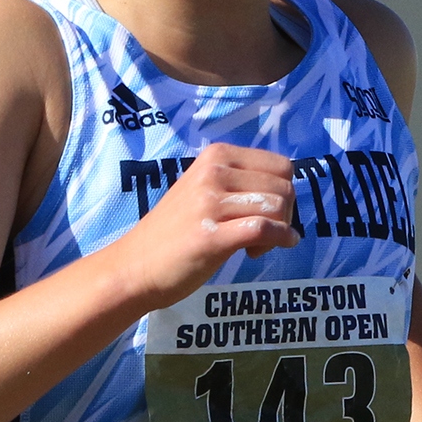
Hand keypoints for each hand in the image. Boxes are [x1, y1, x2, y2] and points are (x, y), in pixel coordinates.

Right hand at [111, 143, 300, 307]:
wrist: (135, 265)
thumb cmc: (174, 232)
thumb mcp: (204, 190)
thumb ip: (239, 184)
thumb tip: (287, 195)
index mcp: (215, 156)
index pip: (281, 166)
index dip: (282, 192)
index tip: (263, 213)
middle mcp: (213, 172)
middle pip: (284, 187)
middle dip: (284, 214)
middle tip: (260, 235)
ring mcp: (210, 203)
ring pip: (277, 207)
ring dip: (278, 230)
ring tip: (253, 245)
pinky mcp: (211, 236)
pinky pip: (265, 229)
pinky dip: (279, 240)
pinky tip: (267, 250)